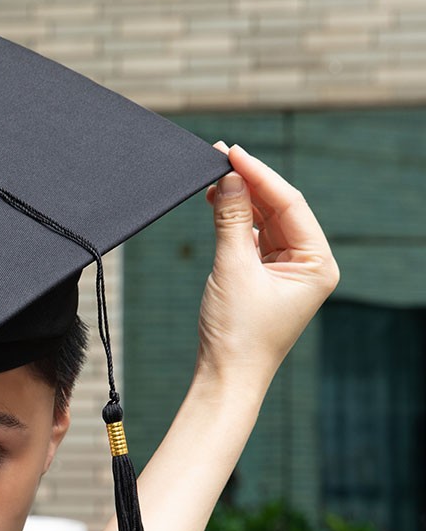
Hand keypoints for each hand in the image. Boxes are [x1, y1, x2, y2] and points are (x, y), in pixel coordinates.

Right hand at [196, 143, 338, 395]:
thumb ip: (231, 220)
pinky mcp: (264, 280)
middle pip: (278, 209)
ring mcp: (286, 272)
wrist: (225, 378)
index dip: (260, 175)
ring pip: (263, 222)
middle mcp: (308, 264)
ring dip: (239, 202)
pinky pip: (251, 240)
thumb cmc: (236, 335)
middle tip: (219, 157)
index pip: (290, 204)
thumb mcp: (232, 269)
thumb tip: (228, 178)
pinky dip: (234, 223)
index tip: (232, 152)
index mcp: (317, 263)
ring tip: (213, 179)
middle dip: (249, 184)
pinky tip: (217, 204)